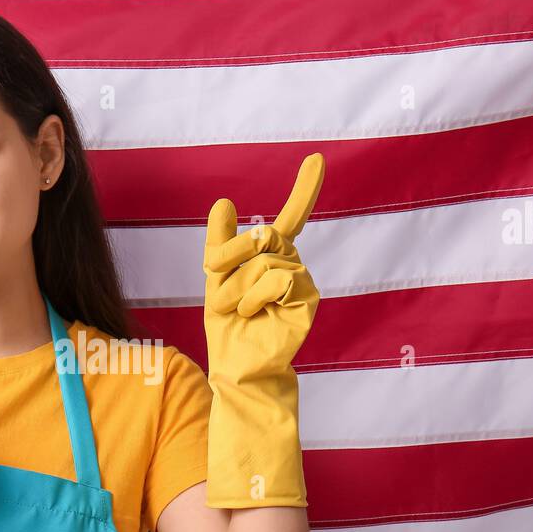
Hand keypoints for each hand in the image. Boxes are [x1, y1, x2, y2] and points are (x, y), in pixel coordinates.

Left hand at [202, 153, 323, 507]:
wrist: (238, 373)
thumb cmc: (228, 332)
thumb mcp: (216, 281)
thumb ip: (221, 245)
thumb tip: (224, 202)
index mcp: (273, 260)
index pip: (291, 218)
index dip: (305, 189)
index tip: (317, 158)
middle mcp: (293, 266)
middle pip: (263, 234)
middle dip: (230, 256)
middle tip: (216, 284)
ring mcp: (304, 283)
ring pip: (267, 257)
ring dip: (237, 284)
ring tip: (236, 311)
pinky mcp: (308, 301)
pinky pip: (277, 277)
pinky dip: (254, 295)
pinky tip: (252, 315)